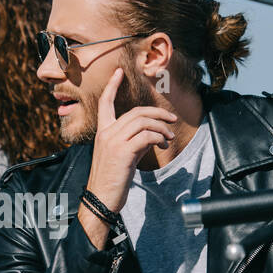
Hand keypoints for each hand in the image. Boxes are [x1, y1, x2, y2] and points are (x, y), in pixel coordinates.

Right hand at [79, 67, 177, 247]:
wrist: (100, 200)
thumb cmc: (110, 181)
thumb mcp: (119, 157)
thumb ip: (131, 143)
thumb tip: (150, 137)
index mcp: (102, 132)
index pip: (105, 103)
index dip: (112, 86)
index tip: (119, 73)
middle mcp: (106, 133)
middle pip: (136, 112)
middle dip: (158, 114)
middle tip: (172, 121)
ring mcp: (114, 142)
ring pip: (143, 122)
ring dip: (161, 127)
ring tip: (168, 137)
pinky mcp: (123, 152)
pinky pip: (147, 136)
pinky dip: (159, 137)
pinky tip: (162, 145)